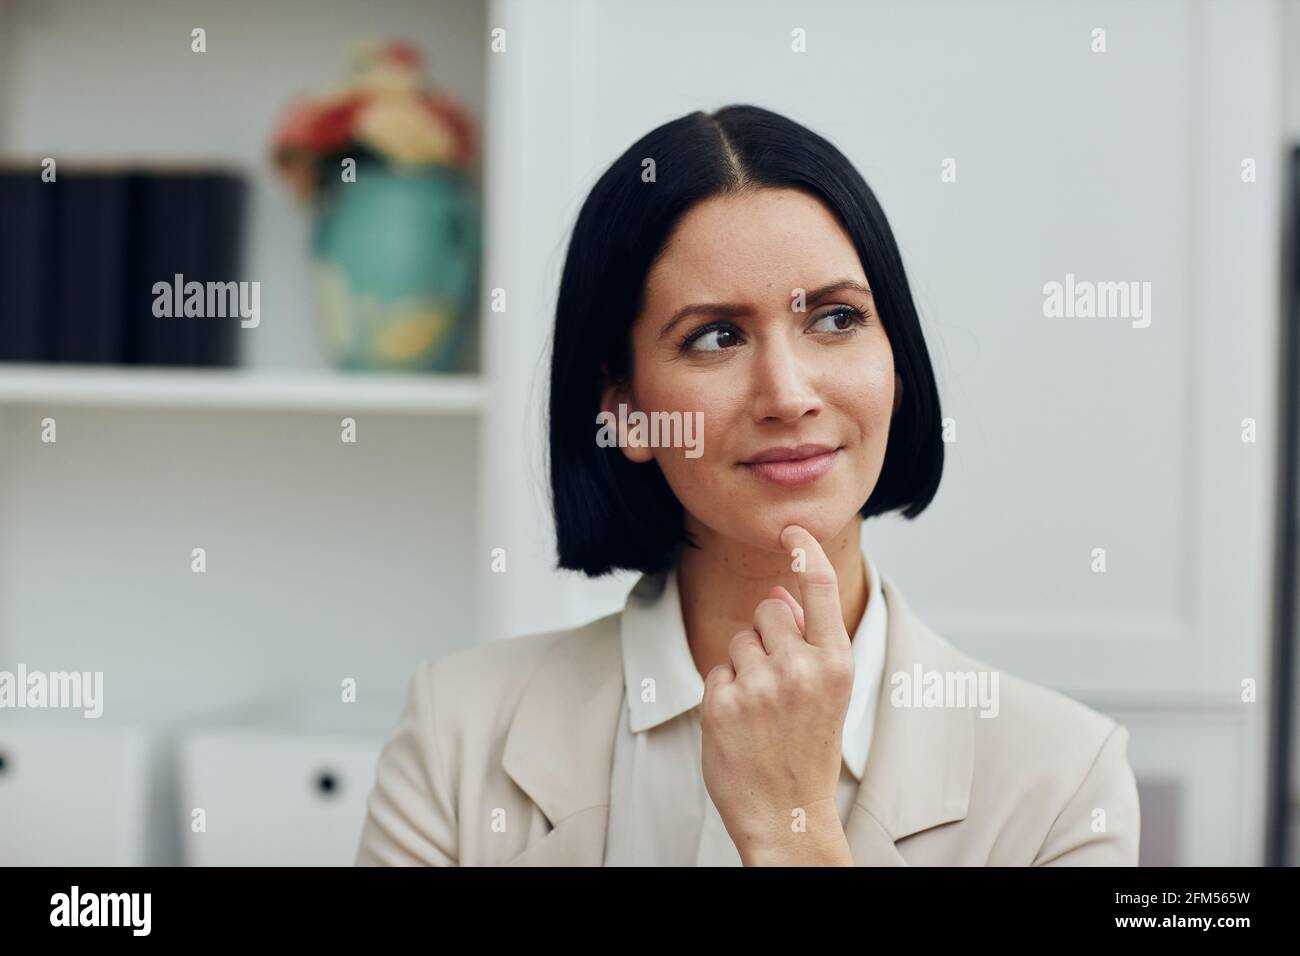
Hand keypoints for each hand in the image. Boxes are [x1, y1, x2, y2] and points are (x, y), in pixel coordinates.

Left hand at [699, 525, 855, 865]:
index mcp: (837, 662)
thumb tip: (780, 595)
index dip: (806, 550)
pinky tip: (741, 725)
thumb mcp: (826, 693)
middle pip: (768, 608)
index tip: (792, 527)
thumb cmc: (807, 750)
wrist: (789, 815)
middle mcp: (802, 667)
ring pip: (738, 638)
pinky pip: (716, 671)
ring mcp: (761, 684)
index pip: (821, 587)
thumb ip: (806, 641)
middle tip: (778, 683)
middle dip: (766, 632)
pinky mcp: (723, 702)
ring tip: (762, 709)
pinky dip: (723, 693)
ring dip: (743, 665)